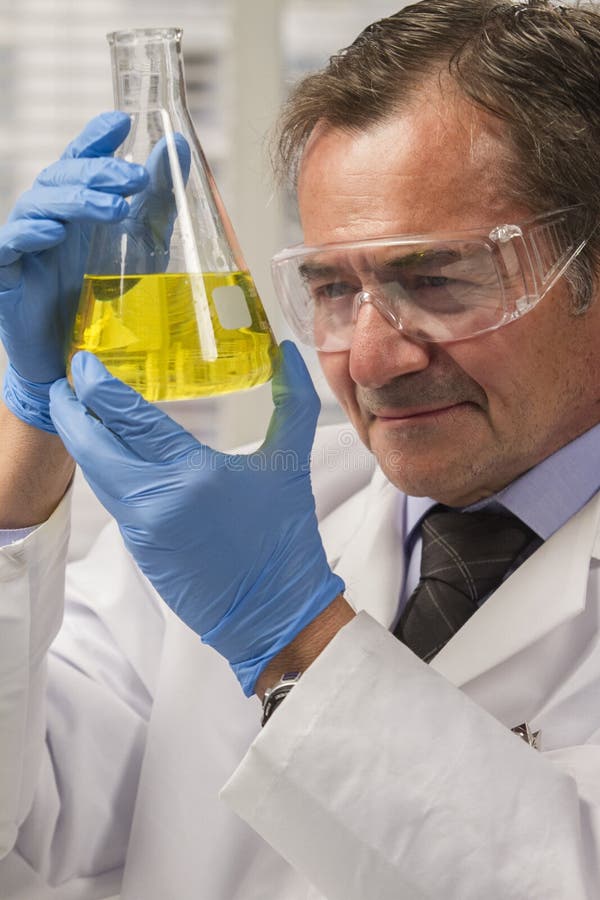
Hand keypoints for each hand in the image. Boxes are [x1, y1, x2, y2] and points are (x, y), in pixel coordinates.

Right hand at [0, 111, 148, 385]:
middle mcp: (49, 220)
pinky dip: (29, 233)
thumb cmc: (104, 303)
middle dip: (97, 171)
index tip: (121, 121)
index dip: (95, 139)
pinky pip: (9, 245)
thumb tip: (179, 149)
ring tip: (112, 207)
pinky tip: (53, 231)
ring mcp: (25, 245)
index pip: (81, 162)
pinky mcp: (7, 274)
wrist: (74, 363)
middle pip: (62, 178)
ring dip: (74, 200)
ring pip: (38, 204)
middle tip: (134, 178)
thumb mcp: (142, 249)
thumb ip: (157, 202)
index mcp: (78, 210)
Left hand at [49, 342, 344, 695]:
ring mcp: (142, 529)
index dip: (98, 388)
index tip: (83, 364)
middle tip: (65, 385)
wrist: (273, 613)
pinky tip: (111, 457)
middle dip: (70, 413)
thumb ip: (293, 404)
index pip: (130, 420)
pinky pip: (114, 501)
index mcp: (191, 474)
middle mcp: (156, 500)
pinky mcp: (140, 550)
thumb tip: (287, 353)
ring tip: (81, 414)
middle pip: (92, 447)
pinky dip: (105, 472)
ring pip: (97, 476)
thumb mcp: (288, 466)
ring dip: (83, 442)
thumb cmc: (283, 541)